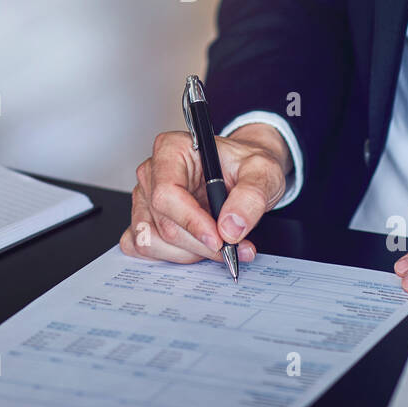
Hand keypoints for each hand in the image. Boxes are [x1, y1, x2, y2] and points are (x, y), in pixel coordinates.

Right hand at [119, 123, 289, 264]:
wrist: (244, 172)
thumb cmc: (246, 165)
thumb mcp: (262, 171)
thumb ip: (250, 196)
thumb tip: (231, 227)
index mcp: (172, 149)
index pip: (166, 193)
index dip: (192, 221)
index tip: (219, 239)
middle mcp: (152, 172)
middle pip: (164, 223)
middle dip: (201, 244)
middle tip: (233, 248)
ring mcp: (144, 198)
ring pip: (153, 241)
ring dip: (190, 253)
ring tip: (220, 246)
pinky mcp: (144, 219)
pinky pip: (146, 248)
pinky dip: (175, 257)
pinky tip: (200, 248)